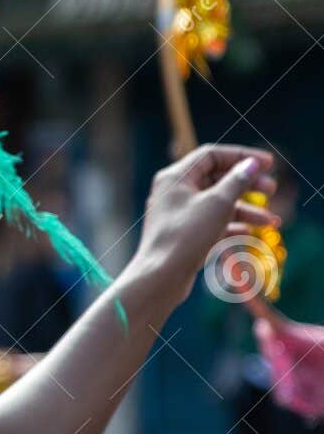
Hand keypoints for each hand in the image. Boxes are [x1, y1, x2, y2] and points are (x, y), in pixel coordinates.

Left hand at [129, 145, 277, 308]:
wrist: (161, 278)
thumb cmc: (185, 236)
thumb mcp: (217, 204)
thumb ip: (237, 181)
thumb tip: (251, 164)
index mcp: (175, 177)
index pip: (212, 155)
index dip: (242, 156)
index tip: (268, 163)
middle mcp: (175, 192)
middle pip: (216, 179)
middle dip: (247, 184)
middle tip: (272, 190)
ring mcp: (179, 214)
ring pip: (218, 204)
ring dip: (246, 209)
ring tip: (272, 221)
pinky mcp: (185, 234)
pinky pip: (213, 223)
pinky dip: (233, 226)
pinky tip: (252, 232)